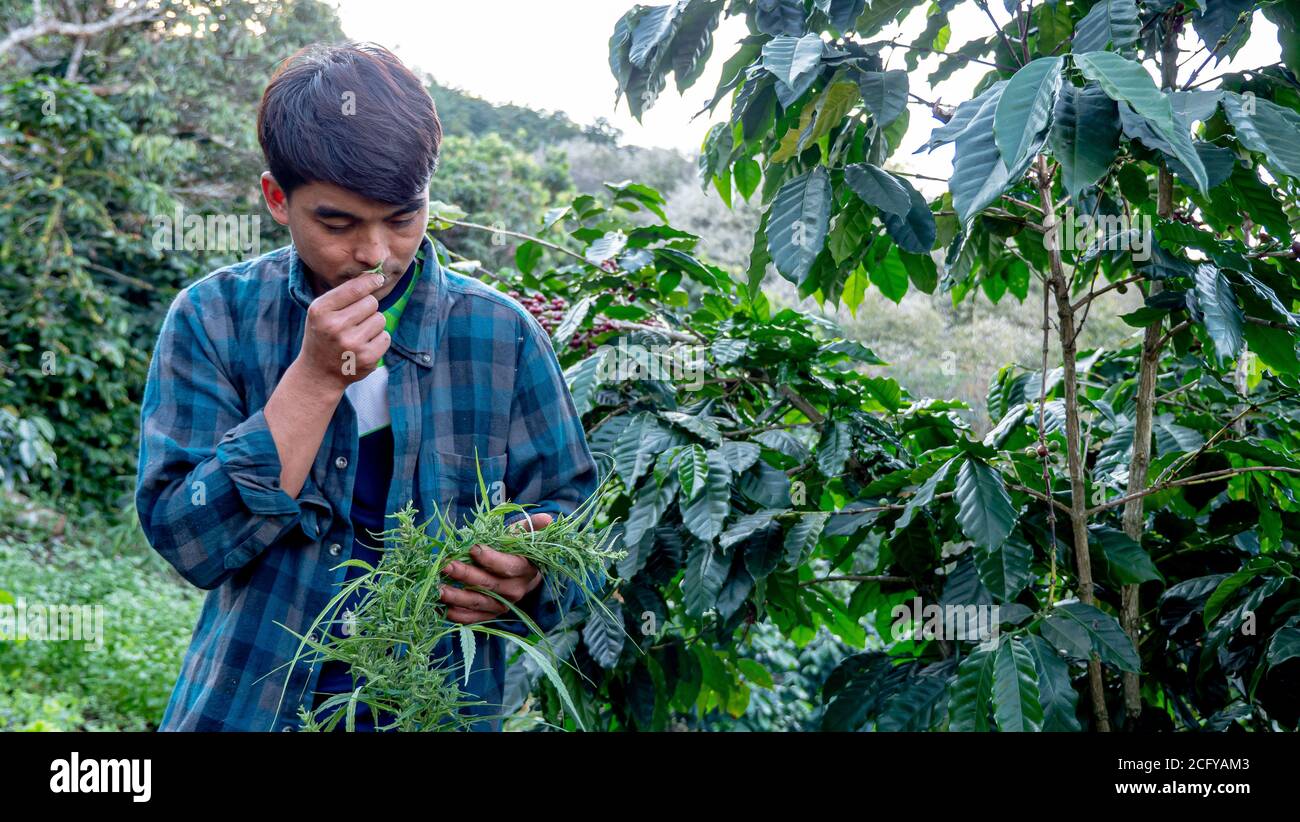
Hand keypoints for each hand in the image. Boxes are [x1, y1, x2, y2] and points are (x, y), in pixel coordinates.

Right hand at [297, 270, 390, 390]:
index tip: (378, 278)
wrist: (318, 373)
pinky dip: (378, 340)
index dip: (370, 281)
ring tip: (357, 334)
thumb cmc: (323, 335)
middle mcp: (334, 326)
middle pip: (371, 302)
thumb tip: (375, 276)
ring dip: (373, 324)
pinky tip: (364, 346)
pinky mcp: (366, 358)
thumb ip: (343, 294)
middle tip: (355, 320)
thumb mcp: (321, 312)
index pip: (354, 289)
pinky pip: (386, 337)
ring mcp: (351, 344)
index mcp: (320, 311)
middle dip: (368, 308)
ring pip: (380, 319)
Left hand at [440, 513, 552, 624]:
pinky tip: (443, 609)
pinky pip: (475, 618)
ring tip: (439, 589)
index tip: (474, 548)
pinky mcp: (492, 615)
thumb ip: (530, 528)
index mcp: (524, 570)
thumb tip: (548, 519)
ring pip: (479, 602)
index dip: (491, 558)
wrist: (525, 579)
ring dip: (458, 597)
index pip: (508, 566)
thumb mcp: (524, 537)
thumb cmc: (519, 552)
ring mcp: (503, 605)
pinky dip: (459, 615)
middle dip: (466, 575)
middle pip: (489, 584)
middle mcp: (514, 590)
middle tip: (447, 566)